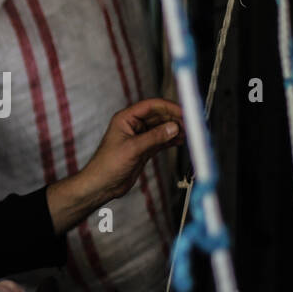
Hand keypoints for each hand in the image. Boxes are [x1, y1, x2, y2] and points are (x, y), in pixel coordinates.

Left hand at [46, 98, 183, 232]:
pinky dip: (171, 140)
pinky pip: (161, 140)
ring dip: (175, 129)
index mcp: (126, 118)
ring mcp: (140, 137)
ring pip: (162, 128)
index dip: (169, 107)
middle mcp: (133, 125)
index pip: (151, 106)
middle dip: (175, 119)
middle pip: (159, 116)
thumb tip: (173, 127)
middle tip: (191, 125)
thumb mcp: (133, 149)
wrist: (102, 185)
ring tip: (189, 133)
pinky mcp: (144, 149)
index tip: (184, 112)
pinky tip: (181, 141)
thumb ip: (154, 137)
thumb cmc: (108, 165)